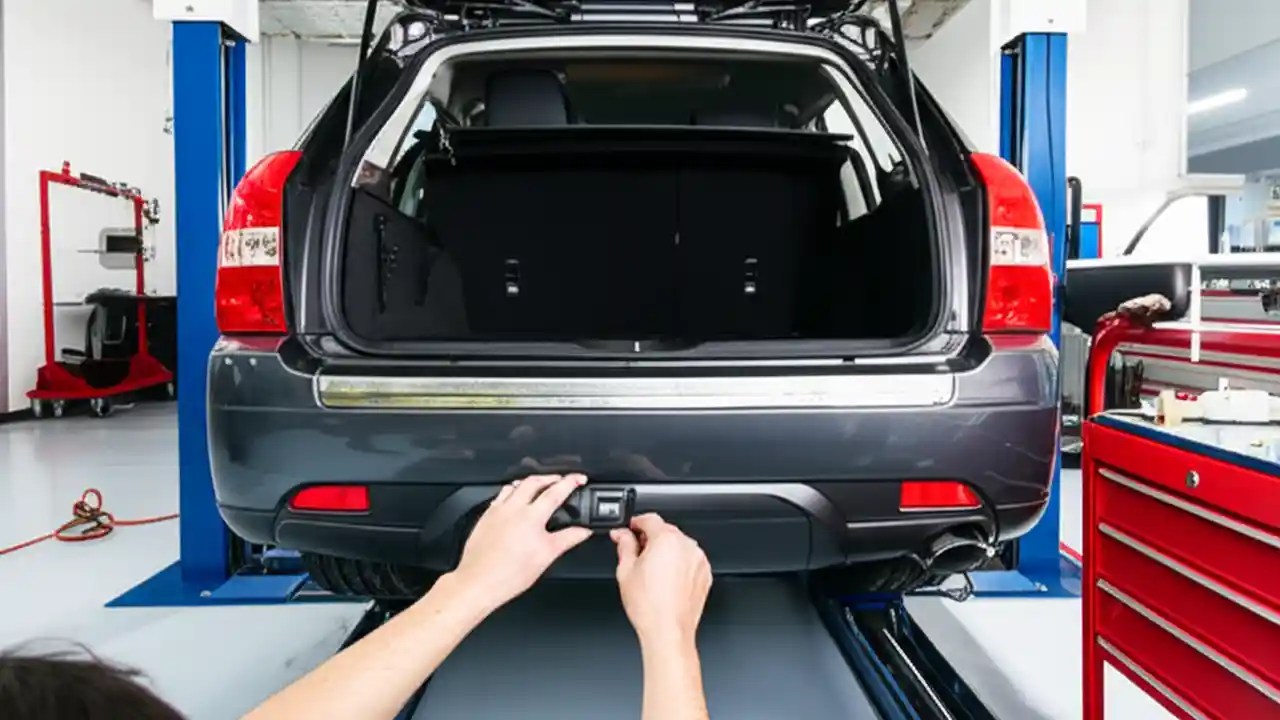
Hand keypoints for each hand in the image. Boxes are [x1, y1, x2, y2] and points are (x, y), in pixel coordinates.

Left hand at [452, 474, 592, 610]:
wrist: (479, 581)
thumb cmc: (509, 574)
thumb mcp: (546, 556)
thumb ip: (567, 539)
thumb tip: (583, 531)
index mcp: (531, 517)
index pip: (555, 491)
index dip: (570, 482)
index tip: (579, 478)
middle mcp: (513, 508)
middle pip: (534, 481)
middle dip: (550, 477)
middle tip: (560, 479)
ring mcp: (497, 511)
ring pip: (515, 485)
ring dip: (529, 482)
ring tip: (538, 486)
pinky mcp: (486, 517)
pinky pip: (500, 496)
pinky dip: (511, 492)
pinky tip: (513, 500)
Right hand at [611, 514, 711, 648]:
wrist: (668, 631)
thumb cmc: (649, 606)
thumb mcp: (626, 571)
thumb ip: (624, 545)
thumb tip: (621, 535)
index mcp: (666, 540)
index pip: (650, 519)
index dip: (636, 523)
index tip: (630, 530)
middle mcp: (686, 546)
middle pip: (666, 531)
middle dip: (651, 539)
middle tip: (636, 553)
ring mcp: (698, 560)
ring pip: (679, 546)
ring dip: (666, 551)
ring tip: (652, 572)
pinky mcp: (704, 574)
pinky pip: (689, 560)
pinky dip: (679, 564)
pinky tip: (666, 580)